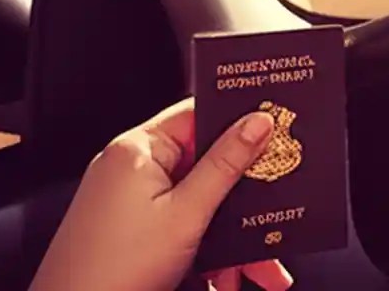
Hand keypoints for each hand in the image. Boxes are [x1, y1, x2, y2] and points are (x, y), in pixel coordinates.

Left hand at [29, 99, 293, 290]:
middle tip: (274, 210)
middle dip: (241, 198)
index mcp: (138, 149)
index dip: (237, 122)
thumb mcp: (187, 214)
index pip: (198, 114)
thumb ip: (225, 165)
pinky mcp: (133, 229)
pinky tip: (224, 276)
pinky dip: (206, 249)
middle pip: (204, 165)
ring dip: (229, 235)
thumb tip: (256, 121)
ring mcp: (130, 200)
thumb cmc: (114, 270)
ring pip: (198, 203)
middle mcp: (131, 168)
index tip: (275, 131)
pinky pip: (182, 227)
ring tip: (257, 267)